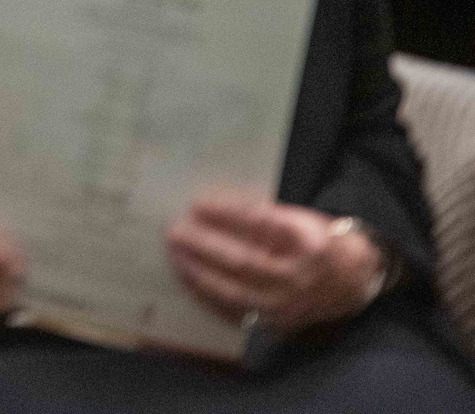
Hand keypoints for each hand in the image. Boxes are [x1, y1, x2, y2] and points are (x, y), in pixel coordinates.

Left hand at [167, 194, 384, 333]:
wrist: (353, 280)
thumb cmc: (319, 241)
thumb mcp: (301, 219)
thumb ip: (263, 216)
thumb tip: (212, 207)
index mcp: (309, 242)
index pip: (260, 223)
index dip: (225, 213)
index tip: (196, 203)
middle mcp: (301, 277)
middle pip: (243, 261)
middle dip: (204, 245)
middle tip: (174, 230)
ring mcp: (290, 305)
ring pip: (236, 290)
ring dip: (200, 271)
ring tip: (176, 254)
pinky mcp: (279, 323)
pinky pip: (238, 311)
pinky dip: (210, 295)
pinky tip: (190, 280)